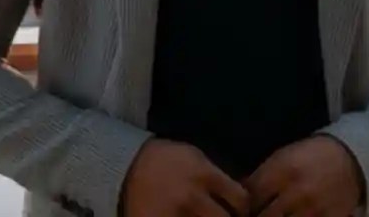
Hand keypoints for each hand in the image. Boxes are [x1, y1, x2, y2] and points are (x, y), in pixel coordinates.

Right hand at [122, 138, 249, 216]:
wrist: (125, 167)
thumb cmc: (165, 160)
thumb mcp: (196, 157)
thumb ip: (217, 177)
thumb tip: (238, 198)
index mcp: (204, 175)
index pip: (240, 200)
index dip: (243, 208)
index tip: (238, 210)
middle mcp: (191, 198)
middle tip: (221, 215)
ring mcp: (173, 216)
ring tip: (203, 215)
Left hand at [244, 136, 363, 216]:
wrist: (352, 159)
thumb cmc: (311, 156)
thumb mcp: (283, 157)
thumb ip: (262, 177)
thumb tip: (240, 196)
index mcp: (283, 171)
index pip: (251, 197)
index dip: (243, 206)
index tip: (243, 208)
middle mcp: (297, 192)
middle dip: (258, 216)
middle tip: (258, 214)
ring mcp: (313, 210)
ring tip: (276, 214)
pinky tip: (292, 216)